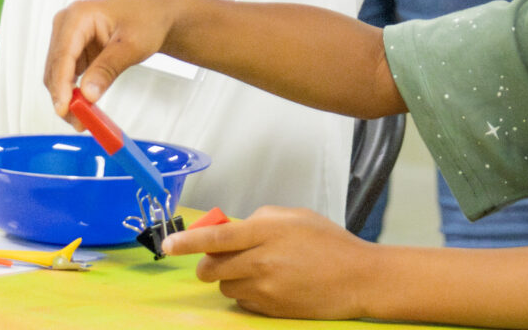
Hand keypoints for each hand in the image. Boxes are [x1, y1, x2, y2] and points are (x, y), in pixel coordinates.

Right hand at [43, 0, 174, 126]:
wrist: (154, 16)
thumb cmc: (145, 20)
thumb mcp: (130, 46)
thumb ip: (108, 69)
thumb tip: (88, 93)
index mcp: (78, 16)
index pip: (62, 55)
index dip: (61, 84)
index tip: (65, 108)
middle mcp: (66, 24)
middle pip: (55, 67)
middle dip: (63, 96)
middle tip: (80, 121)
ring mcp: (67, 37)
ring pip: (57, 74)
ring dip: (66, 97)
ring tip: (84, 119)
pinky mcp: (73, 50)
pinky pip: (66, 75)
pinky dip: (72, 92)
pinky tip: (84, 106)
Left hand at [162, 207, 380, 319]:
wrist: (359, 278)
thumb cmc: (328, 242)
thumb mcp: (293, 217)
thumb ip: (258, 220)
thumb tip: (231, 229)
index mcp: (267, 232)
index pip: (217, 237)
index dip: (188, 242)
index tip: (167, 245)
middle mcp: (263, 262)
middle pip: (213, 268)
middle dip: (206, 265)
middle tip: (214, 260)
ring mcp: (267, 290)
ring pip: (225, 287)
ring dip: (228, 279)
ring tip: (253, 270)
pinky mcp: (273, 311)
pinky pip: (243, 303)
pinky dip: (246, 294)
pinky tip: (267, 286)